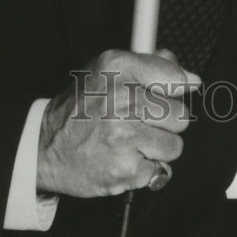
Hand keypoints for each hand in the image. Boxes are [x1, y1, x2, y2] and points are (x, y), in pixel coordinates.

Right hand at [36, 48, 200, 197]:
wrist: (46, 147)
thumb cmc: (81, 107)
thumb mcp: (108, 69)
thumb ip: (151, 65)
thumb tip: (190, 77)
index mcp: (118, 68)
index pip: (174, 77)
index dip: (176, 87)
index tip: (171, 93)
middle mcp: (121, 100)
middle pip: (180, 115)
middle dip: (165, 121)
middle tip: (143, 120)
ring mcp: (124, 136)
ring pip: (174, 146)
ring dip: (158, 147)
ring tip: (133, 140)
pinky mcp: (125, 169)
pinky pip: (159, 170)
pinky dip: (145, 168)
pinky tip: (125, 158)